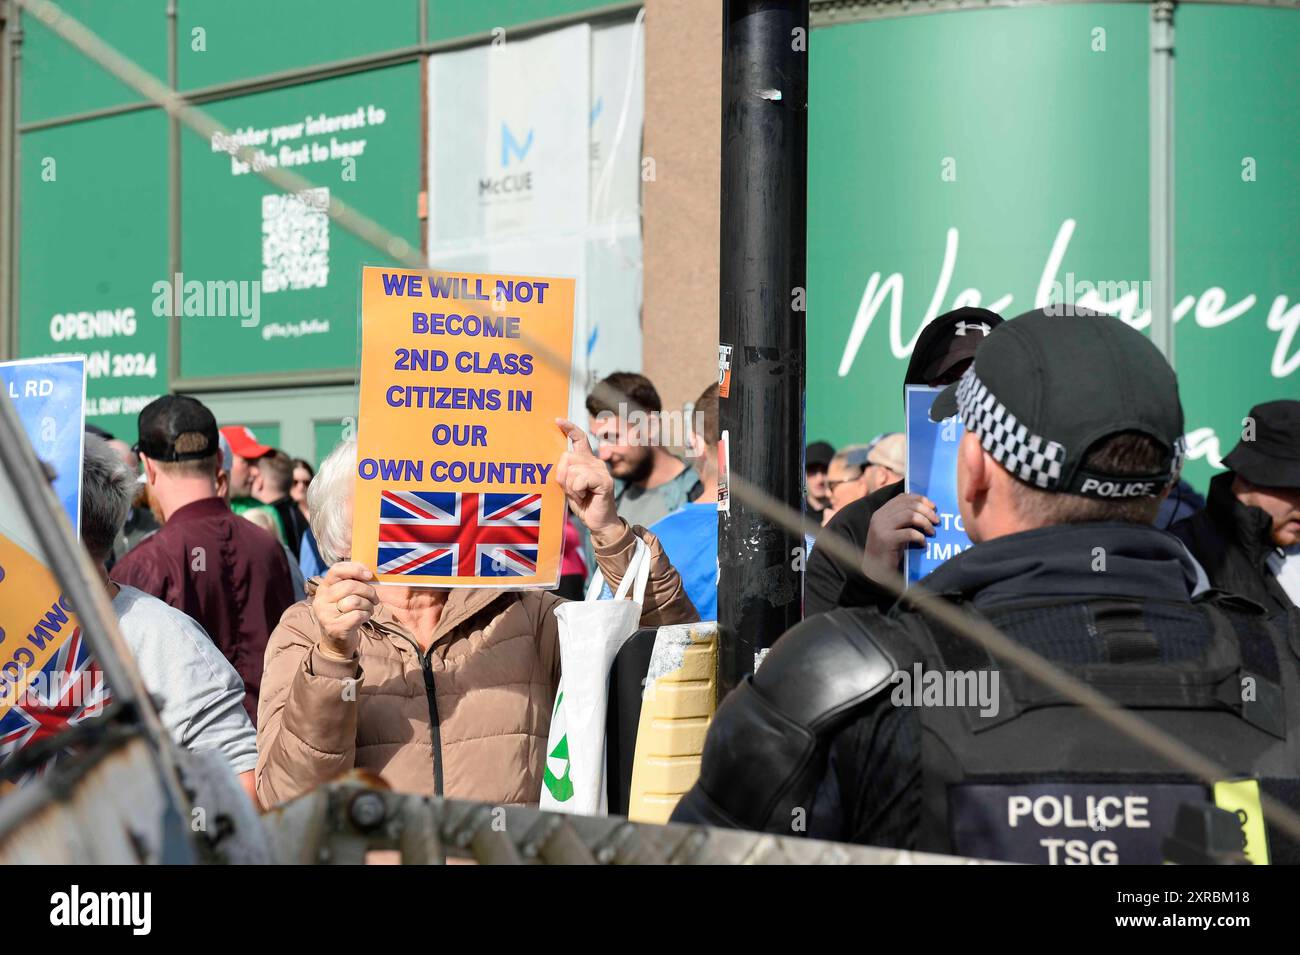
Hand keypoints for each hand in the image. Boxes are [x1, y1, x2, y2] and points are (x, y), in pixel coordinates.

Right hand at [312, 561, 377, 658]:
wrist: (336, 642)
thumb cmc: (344, 614)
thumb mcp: (343, 596)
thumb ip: (352, 582)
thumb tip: (368, 573)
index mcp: (324, 587)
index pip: (336, 569)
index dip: (355, 569)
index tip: (369, 575)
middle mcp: (321, 599)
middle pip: (350, 586)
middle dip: (368, 591)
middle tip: (374, 599)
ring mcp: (325, 614)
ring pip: (355, 601)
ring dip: (368, 605)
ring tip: (368, 609)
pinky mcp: (334, 627)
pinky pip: (358, 615)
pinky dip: (366, 616)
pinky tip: (364, 618)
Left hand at [554, 418, 620, 541]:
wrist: (599, 522)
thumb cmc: (584, 504)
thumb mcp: (569, 486)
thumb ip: (564, 472)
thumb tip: (561, 460)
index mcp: (587, 461)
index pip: (579, 439)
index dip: (569, 429)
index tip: (557, 420)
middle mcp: (595, 462)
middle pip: (568, 457)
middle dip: (563, 476)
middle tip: (572, 490)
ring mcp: (601, 471)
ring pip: (573, 470)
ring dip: (570, 487)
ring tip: (579, 495)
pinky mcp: (604, 481)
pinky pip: (581, 479)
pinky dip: (577, 491)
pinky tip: (584, 497)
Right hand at [861, 493, 937, 584]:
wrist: (874, 571)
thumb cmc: (888, 552)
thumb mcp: (894, 531)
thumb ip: (903, 520)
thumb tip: (927, 510)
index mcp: (881, 512)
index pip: (902, 497)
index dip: (920, 499)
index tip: (933, 507)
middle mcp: (880, 517)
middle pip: (909, 505)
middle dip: (927, 511)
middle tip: (937, 521)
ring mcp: (882, 528)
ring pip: (910, 516)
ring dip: (926, 523)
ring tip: (932, 532)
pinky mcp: (886, 540)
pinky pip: (909, 533)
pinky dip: (920, 538)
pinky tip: (923, 544)